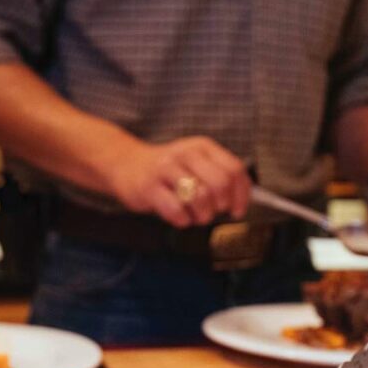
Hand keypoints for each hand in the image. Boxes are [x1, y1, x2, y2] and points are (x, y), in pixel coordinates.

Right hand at [106, 136, 251, 227]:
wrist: (126, 164)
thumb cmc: (168, 171)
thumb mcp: (196, 164)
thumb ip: (218, 176)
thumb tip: (241, 202)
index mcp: (202, 147)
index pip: (234, 170)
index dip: (240, 195)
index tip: (236, 210)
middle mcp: (186, 153)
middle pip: (220, 184)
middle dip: (220, 206)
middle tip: (212, 212)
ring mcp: (166, 169)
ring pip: (199, 197)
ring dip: (202, 215)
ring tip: (194, 215)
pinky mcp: (149, 186)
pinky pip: (176, 210)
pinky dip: (182, 220)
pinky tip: (179, 216)